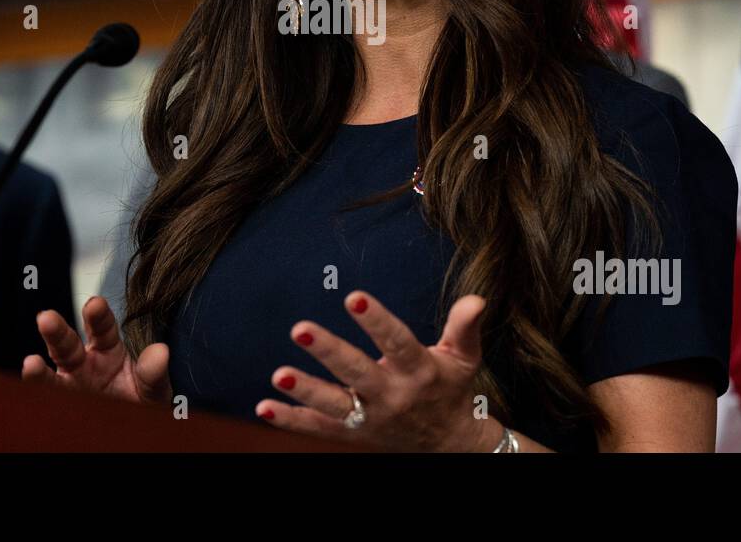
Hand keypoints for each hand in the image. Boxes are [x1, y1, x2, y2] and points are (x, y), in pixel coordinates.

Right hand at [22, 295, 172, 404]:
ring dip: (39, 370)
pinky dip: (39, 393)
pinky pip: (48, 399)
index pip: (102, 327)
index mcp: (108, 348)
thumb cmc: (141, 401)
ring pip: (51, 375)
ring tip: (30, 363)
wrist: (134, 428)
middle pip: (67, 343)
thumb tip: (161, 352)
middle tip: (46, 318)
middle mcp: (83, 362)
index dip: (98, 315)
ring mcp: (70, 384)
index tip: (95, 304)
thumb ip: (153, 371)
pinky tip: (32, 387)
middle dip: (56, 331)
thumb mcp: (153, 387)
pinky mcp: (62, 406)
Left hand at [255, 290, 501, 451]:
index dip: (377, 320)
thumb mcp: (464, 357)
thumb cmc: (452, 388)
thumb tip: (477, 298)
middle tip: (299, 328)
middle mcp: (392, 395)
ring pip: (334, 405)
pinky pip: (319, 429)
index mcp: (418, 371)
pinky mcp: (354, 434)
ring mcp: (371, 417)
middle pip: (357, 373)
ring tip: (278, 374)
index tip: (354, 296)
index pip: (396, 342)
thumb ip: (465, 326)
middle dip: (328, 351)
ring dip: (305, 390)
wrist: (449, 444)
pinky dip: (291, 420)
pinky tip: (263, 407)